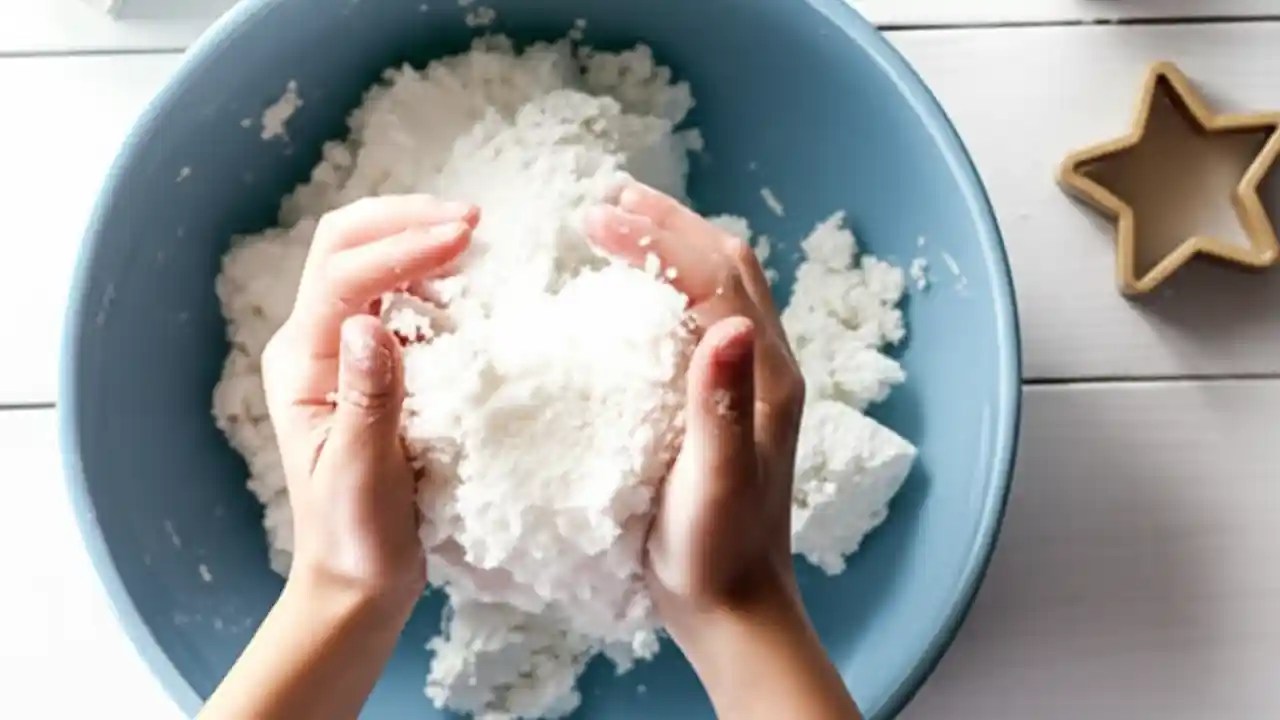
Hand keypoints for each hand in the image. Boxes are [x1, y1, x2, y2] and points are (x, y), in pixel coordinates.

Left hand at [261, 194, 478, 606]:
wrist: (359, 579)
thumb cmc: (356, 535)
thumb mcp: (363, 473)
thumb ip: (369, 399)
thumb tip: (371, 325)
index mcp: (302, 364)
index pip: (345, 278)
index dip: (404, 249)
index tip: (466, 238)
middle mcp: (316, 345)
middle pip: (346, 247)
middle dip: (404, 221)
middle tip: (472, 220)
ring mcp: (344, 351)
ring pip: (370, 263)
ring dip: (418, 240)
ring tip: (473, 244)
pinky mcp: (376, 364)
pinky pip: (398, 298)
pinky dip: (432, 277)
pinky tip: (466, 288)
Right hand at [586, 183, 860, 719]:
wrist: (735, 607)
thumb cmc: (711, 554)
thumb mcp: (712, 484)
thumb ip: (722, 407)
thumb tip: (733, 323)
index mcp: (764, 379)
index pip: (715, 278)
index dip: (659, 238)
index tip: (597, 218)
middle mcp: (767, 368)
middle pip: (727, 265)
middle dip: (668, 223)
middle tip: (607, 202)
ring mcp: (754, 383)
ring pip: (723, 285)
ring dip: (676, 244)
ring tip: (622, 222)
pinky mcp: (734, 400)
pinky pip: (709, 315)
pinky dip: (676, 281)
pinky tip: (640, 288)